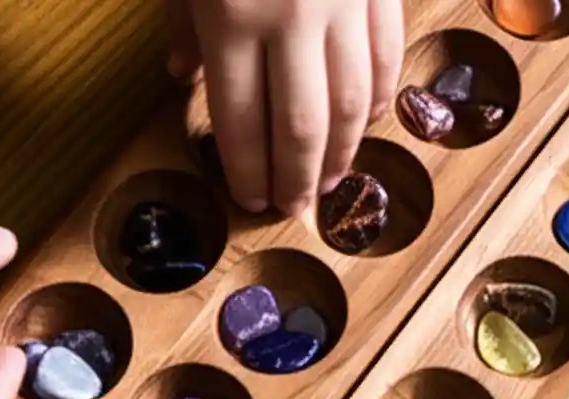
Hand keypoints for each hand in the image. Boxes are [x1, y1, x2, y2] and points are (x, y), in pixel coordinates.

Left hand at [165, 0, 404, 214]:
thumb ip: (182, 18)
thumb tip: (182, 73)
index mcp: (231, 17)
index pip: (242, 119)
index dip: (248, 170)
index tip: (251, 199)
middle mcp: (291, 17)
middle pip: (301, 126)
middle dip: (297, 178)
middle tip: (293, 208)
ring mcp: (343, 2)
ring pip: (350, 99)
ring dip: (342, 150)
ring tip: (330, 178)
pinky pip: (386, 53)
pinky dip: (378, 95)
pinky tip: (366, 121)